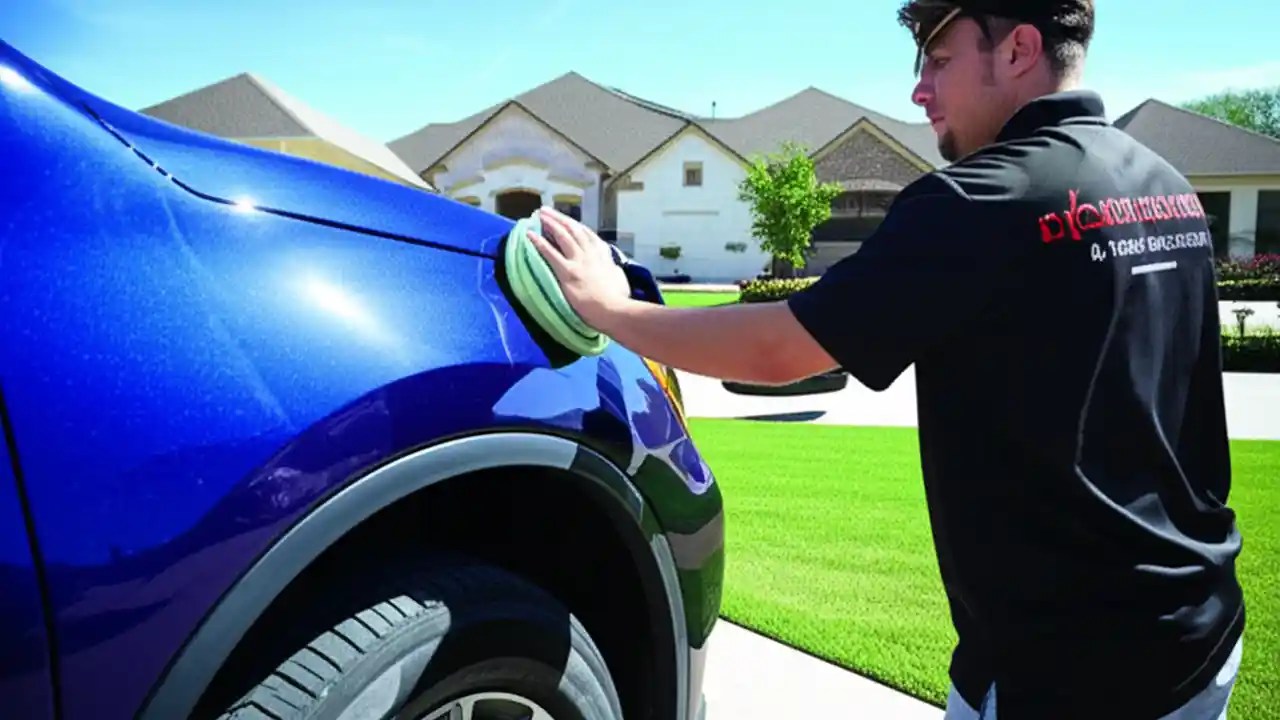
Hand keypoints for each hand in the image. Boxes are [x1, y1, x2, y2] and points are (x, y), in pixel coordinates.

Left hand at [527, 207, 631, 330]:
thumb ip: (612, 268)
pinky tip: (529, 235)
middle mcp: (590, 253)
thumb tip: (612, 267)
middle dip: (559, 218)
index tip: (566, 220)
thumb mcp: (619, 277)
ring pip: (562, 235)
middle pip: (573, 229)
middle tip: (546, 210)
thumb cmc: (618, 299)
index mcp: (602, 255)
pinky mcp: (567, 272)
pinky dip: (539, 242)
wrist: (614, 310)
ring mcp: (578, 261)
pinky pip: (550, 253)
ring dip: (550, 223)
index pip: (587, 234)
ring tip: (539, 215)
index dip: (574, 225)